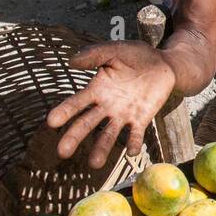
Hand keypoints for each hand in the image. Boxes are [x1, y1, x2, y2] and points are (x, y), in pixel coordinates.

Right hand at [45, 41, 176, 168]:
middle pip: (88, 123)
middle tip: (62, 152)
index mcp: (97, 89)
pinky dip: (133, 143)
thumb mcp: (115, 50)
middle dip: (75, 137)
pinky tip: (132, 151)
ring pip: (110, 134)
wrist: (164, 64)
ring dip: (102, 149)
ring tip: (95, 164)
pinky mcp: (141, 119)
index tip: (51, 122)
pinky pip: (136, 134)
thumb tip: (71, 61)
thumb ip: (95, 54)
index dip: (65, 111)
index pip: (77, 102)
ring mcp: (123, 114)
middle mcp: (106, 106)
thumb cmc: (136, 55)